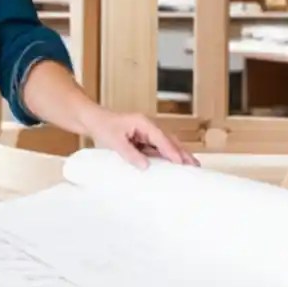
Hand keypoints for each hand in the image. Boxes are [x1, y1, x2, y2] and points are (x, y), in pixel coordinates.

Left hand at [82, 108, 199, 169]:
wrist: (92, 119)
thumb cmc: (102, 126)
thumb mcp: (114, 141)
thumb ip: (130, 153)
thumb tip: (146, 166)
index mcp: (143, 123)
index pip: (161, 138)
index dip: (172, 151)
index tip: (181, 163)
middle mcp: (148, 126)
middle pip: (169, 140)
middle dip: (182, 153)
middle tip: (195, 166)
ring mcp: (146, 132)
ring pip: (165, 145)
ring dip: (177, 155)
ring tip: (190, 167)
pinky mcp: (143, 139)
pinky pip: (157, 148)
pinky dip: (165, 156)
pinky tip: (173, 166)